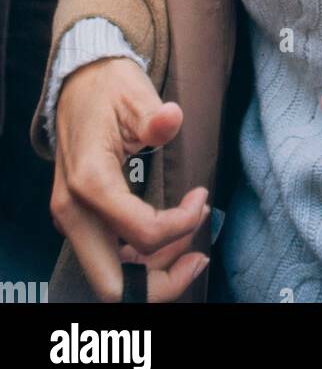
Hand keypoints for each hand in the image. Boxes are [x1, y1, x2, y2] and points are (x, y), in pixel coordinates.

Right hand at [52, 57, 209, 301]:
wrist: (79, 82)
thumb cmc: (110, 87)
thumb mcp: (136, 93)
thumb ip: (154, 115)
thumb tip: (172, 119)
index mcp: (90, 182)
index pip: (143, 234)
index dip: (182, 227)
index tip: (202, 196)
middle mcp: (73, 211)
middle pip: (114, 286)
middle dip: (163, 282)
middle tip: (199, 255)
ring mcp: (73, 220)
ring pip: (112, 279)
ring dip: (155, 272)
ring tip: (191, 235)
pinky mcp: (80, 220)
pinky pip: (109, 260)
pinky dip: (140, 261)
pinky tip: (170, 237)